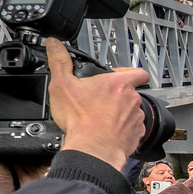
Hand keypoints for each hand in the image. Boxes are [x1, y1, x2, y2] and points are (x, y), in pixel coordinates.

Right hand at [46, 37, 149, 169]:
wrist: (93, 149)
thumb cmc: (81, 119)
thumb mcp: (62, 85)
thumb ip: (59, 62)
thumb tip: (54, 45)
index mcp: (118, 84)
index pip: (138, 72)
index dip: (130, 72)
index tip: (121, 75)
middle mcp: (132, 100)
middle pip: (130, 93)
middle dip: (116, 95)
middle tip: (99, 100)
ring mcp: (136, 118)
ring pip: (131, 111)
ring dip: (120, 113)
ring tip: (101, 117)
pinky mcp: (137, 134)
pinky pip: (132, 129)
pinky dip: (122, 129)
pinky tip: (107, 131)